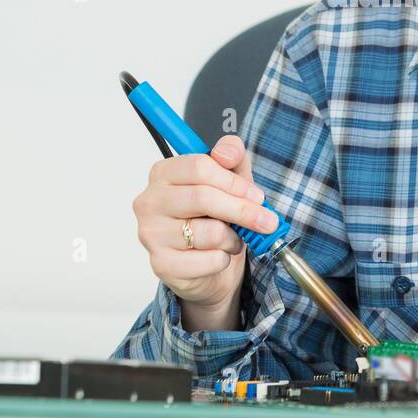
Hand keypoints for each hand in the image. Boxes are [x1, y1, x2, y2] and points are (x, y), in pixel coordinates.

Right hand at [131, 135, 275, 319]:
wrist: (206, 266)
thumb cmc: (215, 218)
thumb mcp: (229, 181)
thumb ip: (232, 158)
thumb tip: (228, 151)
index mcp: (164, 173)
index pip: (199, 167)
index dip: (234, 182)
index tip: (257, 195)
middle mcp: (150, 201)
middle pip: (203, 198)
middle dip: (242, 210)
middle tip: (267, 221)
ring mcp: (151, 234)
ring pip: (209, 232)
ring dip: (232, 238)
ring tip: (231, 239)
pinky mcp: (162, 264)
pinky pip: (208, 261)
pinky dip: (224, 260)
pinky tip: (218, 256)